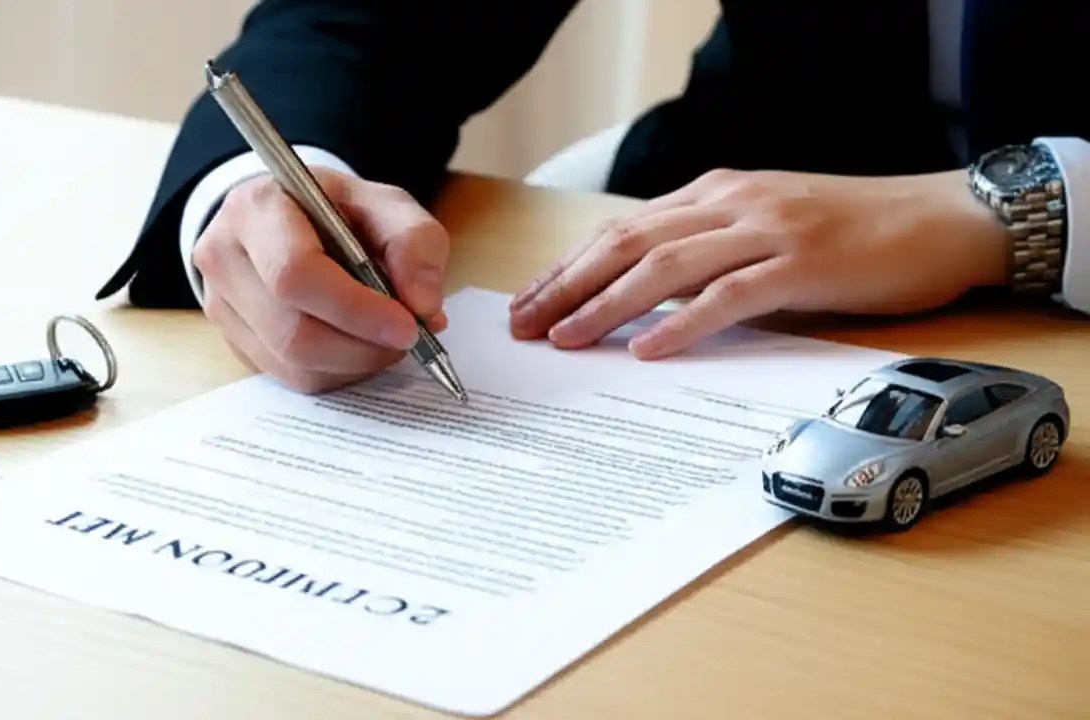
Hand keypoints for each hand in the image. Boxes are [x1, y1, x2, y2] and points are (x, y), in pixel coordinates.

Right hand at [193, 166, 448, 392]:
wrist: (290, 218)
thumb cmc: (337, 211)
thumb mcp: (385, 204)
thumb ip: (414, 243)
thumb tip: (423, 306)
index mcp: (258, 208)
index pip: (295, 274)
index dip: (355, 310)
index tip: (407, 325)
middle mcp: (223, 256)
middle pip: (292, 331)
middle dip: (361, 346)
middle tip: (406, 339)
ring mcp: (219, 304)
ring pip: (291, 362)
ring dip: (353, 363)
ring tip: (384, 340)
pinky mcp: (232, 340)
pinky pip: (289, 377)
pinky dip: (335, 372)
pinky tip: (357, 346)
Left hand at [509, 168, 1008, 356]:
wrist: (939, 217)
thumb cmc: (852, 230)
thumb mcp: (765, 227)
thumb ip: (710, 250)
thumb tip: (647, 297)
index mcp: (716, 193)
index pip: (623, 229)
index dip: (570, 266)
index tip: (531, 301)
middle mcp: (731, 203)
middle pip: (627, 242)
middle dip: (567, 285)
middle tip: (524, 324)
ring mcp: (766, 230)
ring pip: (665, 266)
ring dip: (607, 305)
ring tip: (566, 338)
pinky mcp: (802, 264)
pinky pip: (729, 295)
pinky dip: (684, 322)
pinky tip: (649, 350)